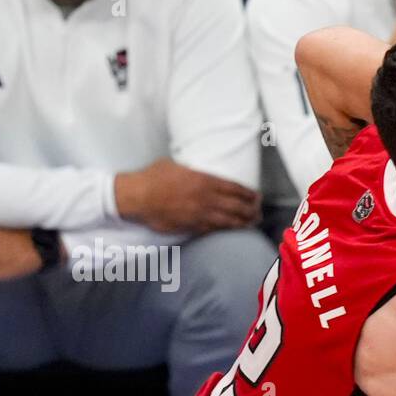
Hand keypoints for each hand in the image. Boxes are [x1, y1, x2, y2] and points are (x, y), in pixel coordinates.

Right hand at [115, 158, 260, 234]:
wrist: (137, 196)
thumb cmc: (153, 177)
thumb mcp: (176, 166)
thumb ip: (193, 171)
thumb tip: (200, 173)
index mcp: (203, 180)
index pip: (234, 188)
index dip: (248, 194)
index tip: (256, 196)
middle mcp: (206, 198)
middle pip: (237, 206)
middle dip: (251, 210)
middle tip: (258, 211)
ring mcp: (199, 214)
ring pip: (228, 220)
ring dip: (243, 222)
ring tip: (252, 222)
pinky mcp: (191, 226)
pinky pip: (214, 229)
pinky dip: (225, 230)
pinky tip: (233, 230)